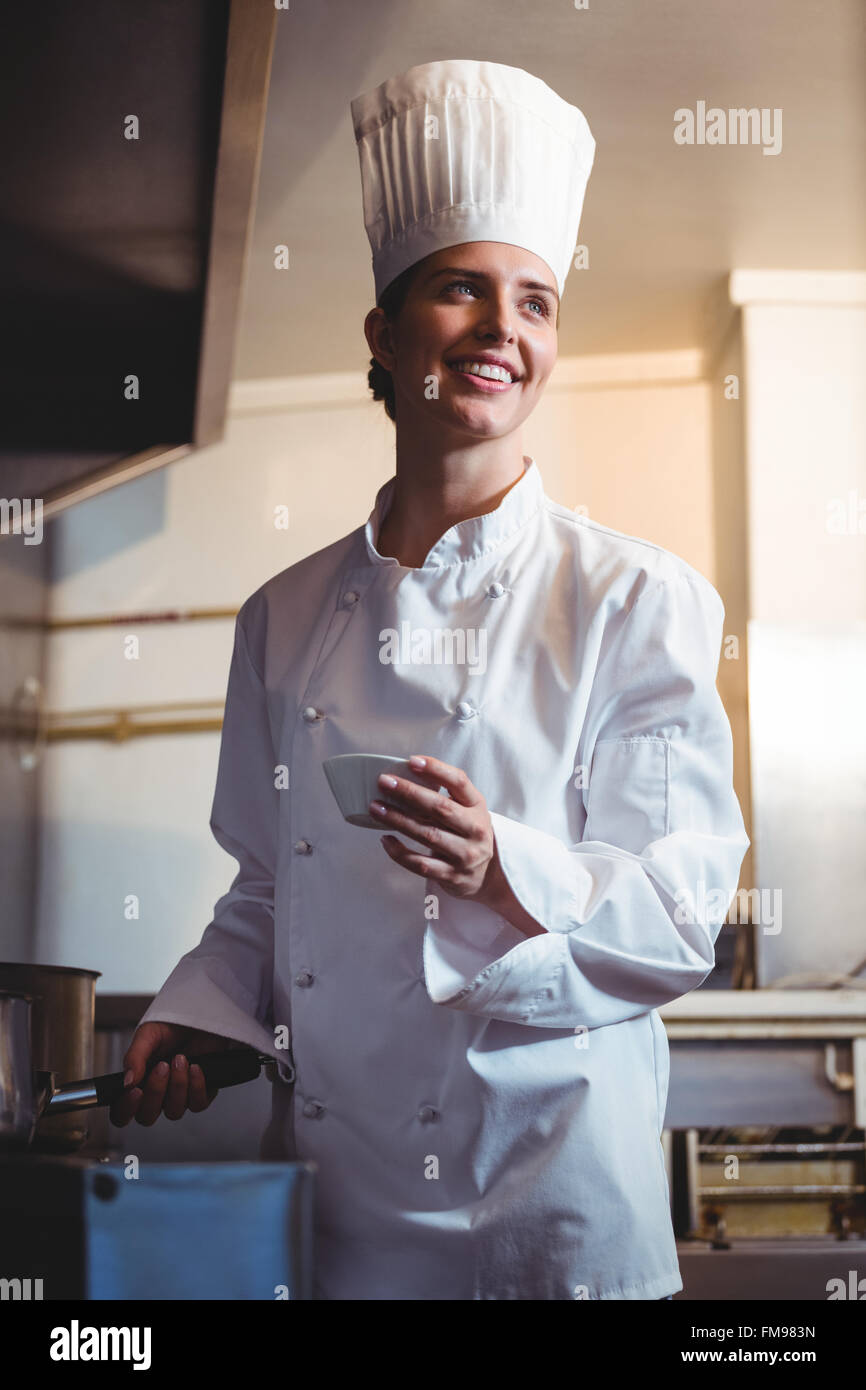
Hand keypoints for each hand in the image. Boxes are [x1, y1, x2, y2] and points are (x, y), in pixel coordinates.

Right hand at [109, 1021, 234, 1127]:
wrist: (198, 1018)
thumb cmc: (170, 1027)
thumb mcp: (147, 1036)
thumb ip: (134, 1058)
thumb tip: (127, 1082)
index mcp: (136, 1085)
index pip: (122, 1113)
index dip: (125, 1110)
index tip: (134, 1091)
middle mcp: (156, 1096)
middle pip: (147, 1116)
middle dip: (155, 1092)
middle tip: (162, 1066)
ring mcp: (178, 1097)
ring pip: (174, 1111)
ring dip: (178, 1085)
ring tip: (181, 1059)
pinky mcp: (201, 1094)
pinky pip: (197, 1104)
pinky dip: (197, 1086)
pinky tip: (195, 1067)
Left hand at [370, 754, 501, 905]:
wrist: (487, 873)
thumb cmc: (467, 831)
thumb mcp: (467, 809)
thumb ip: (445, 794)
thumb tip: (404, 776)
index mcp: (477, 805)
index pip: (459, 782)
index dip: (436, 769)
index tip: (412, 761)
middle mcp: (474, 829)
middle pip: (440, 808)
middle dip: (409, 793)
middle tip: (384, 782)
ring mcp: (464, 854)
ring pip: (427, 835)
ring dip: (398, 819)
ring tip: (376, 807)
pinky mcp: (451, 875)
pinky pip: (420, 864)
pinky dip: (400, 852)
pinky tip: (385, 839)